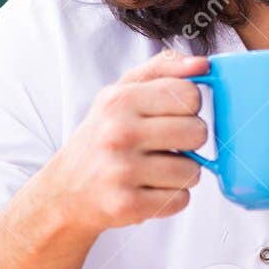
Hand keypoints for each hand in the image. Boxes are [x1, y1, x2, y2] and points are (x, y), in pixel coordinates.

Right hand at [36, 47, 210, 234]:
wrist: (66, 190)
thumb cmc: (102, 137)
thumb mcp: (122, 93)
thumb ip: (163, 69)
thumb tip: (202, 64)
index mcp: (120, 100)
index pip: (189, 94)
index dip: (188, 107)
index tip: (170, 115)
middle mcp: (119, 133)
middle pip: (197, 132)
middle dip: (188, 141)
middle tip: (163, 145)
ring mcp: (122, 171)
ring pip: (193, 171)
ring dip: (180, 173)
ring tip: (154, 169)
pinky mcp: (128, 205)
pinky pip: (181, 199)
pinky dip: (171, 197)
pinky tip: (148, 189)